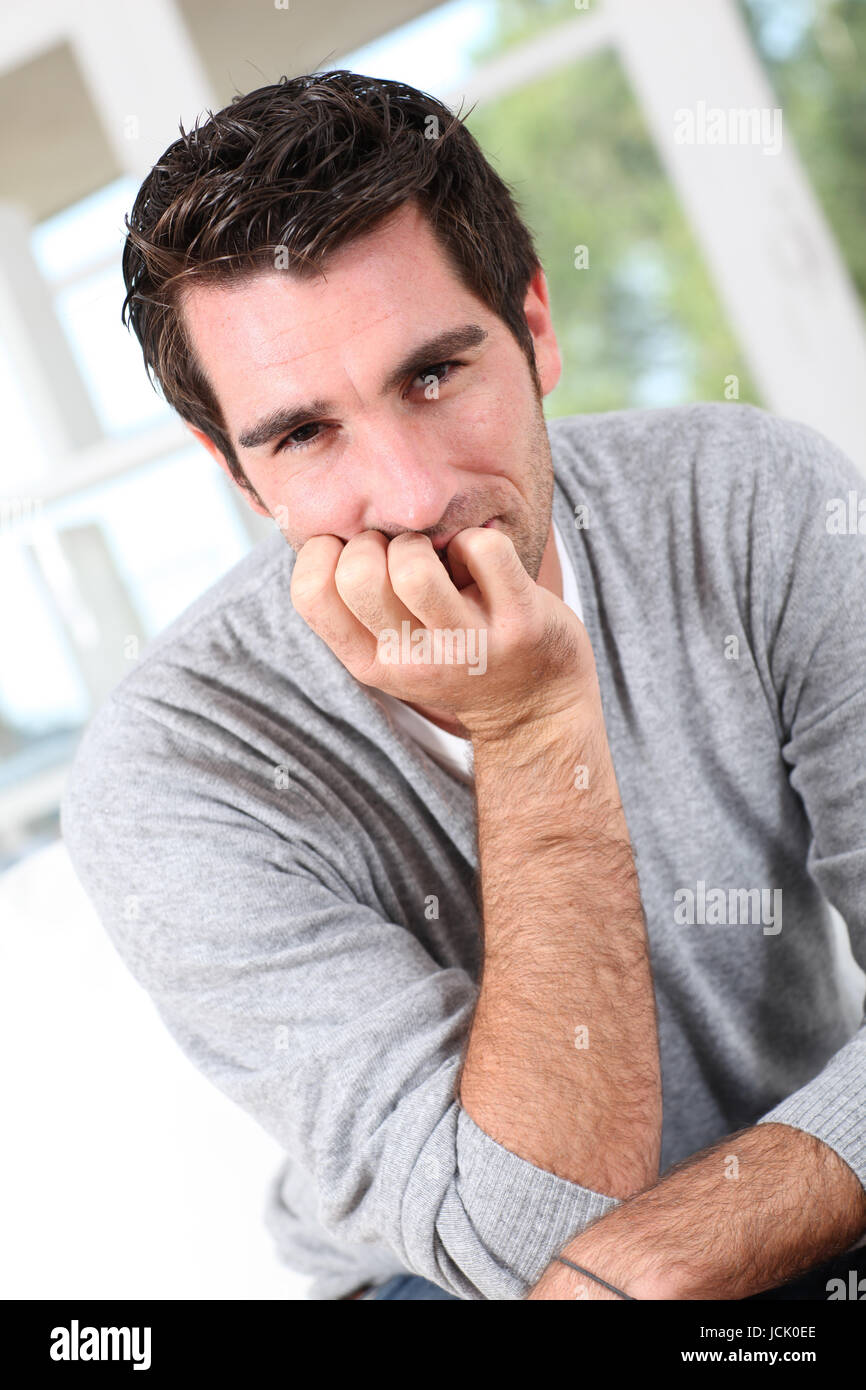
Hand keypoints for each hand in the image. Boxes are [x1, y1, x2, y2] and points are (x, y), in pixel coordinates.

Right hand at [290, 525, 597, 739]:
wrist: (536, 705)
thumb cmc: (454, 652)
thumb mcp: (394, 648)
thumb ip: (359, 604)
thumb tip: (329, 519)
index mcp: (369, 663)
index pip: (309, 593)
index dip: (326, 552)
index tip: (358, 555)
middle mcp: (412, 662)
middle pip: (358, 572)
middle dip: (377, 541)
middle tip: (404, 555)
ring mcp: (467, 646)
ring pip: (414, 565)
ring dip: (425, 541)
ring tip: (440, 558)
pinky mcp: (519, 624)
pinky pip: (483, 547)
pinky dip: (481, 538)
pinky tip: (484, 563)